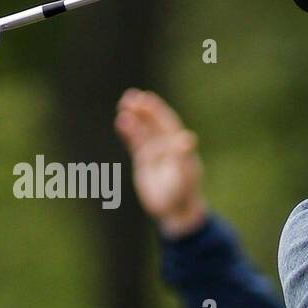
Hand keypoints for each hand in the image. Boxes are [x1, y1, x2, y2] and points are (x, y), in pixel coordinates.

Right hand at [114, 89, 208, 237]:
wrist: (175, 210)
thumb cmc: (184, 191)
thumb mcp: (185, 173)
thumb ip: (184, 155)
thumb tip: (187, 137)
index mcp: (180, 145)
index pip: (168, 122)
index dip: (157, 110)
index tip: (146, 98)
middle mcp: (168, 145)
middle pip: (153, 122)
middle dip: (143, 110)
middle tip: (130, 97)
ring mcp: (155, 152)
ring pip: (142, 131)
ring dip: (134, 119)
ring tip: (123, 107)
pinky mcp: (144, 160)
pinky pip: (134, 142)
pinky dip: (128, 132)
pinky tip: (120, 122)